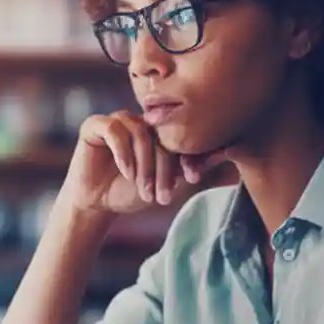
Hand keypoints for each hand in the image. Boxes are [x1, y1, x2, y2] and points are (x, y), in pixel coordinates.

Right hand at [63, 111, 224, 214]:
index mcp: (159, 130)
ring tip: (144, 190)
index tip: (192, 179)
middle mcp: (140, 120)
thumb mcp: (168, 183)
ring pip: (140, 132)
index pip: (179, 133)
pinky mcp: (95, 124)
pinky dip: (123, 153)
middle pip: (161, 133)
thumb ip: (194, 167)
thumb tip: (227, 150)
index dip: (187, 156)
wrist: (98, 204)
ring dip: (144, 164)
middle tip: (163, 197)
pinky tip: (126, 172)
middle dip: (164, 168)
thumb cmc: (132, 193)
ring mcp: (118, 120)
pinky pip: (114, 130)